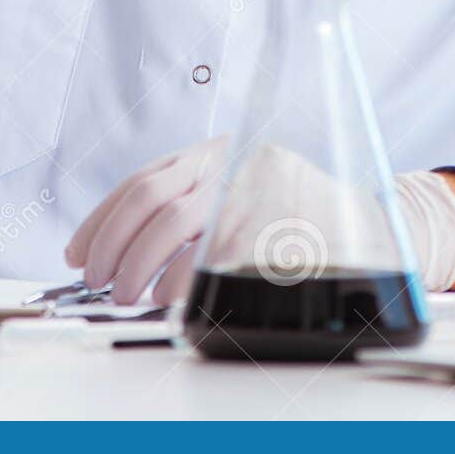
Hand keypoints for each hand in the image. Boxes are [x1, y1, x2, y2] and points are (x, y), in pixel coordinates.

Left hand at [64, 137, 454, 304]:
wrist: (376, 222)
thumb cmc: (296, 214)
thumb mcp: (236, 192)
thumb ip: (186, 204)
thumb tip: (109, 245)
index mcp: (216, 153)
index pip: (142, 180)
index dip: (99, 220)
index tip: (78, 253)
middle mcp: (233, 162)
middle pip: (152, 199)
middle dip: (114, 247)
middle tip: (100, 283)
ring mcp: (257, 189)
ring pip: (178, 222)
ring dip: (140, 267)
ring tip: (128, 295)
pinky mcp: (278, 220)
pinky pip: (217, 252)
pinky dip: (184, 280)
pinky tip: (171, 300)